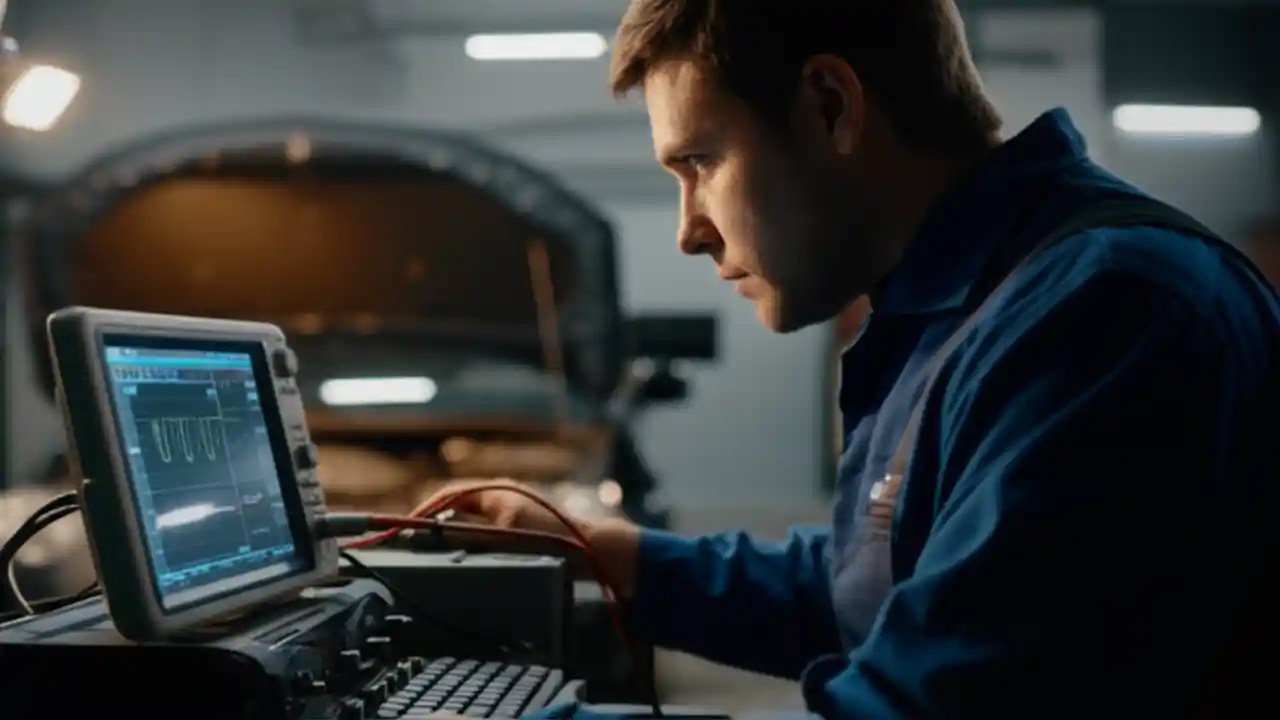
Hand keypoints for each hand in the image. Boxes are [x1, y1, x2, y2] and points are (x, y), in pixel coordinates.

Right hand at [421, 479, 641, 596]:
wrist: (589, 551)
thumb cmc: (549, 536)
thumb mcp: (501, 534)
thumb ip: (466, 534)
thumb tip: (434, 533)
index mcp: (494, 491)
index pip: (448, 494)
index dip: (426, 509)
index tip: (408, 526)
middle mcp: (499, 498)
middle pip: (456, 509)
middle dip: (435, 524)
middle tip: (416, 543)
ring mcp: (508, 514)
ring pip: (468, 524)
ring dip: (452, 537)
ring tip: (434, 554)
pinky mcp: (516, 532)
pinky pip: (483, 535)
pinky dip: (469, 546)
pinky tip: (465, 562)